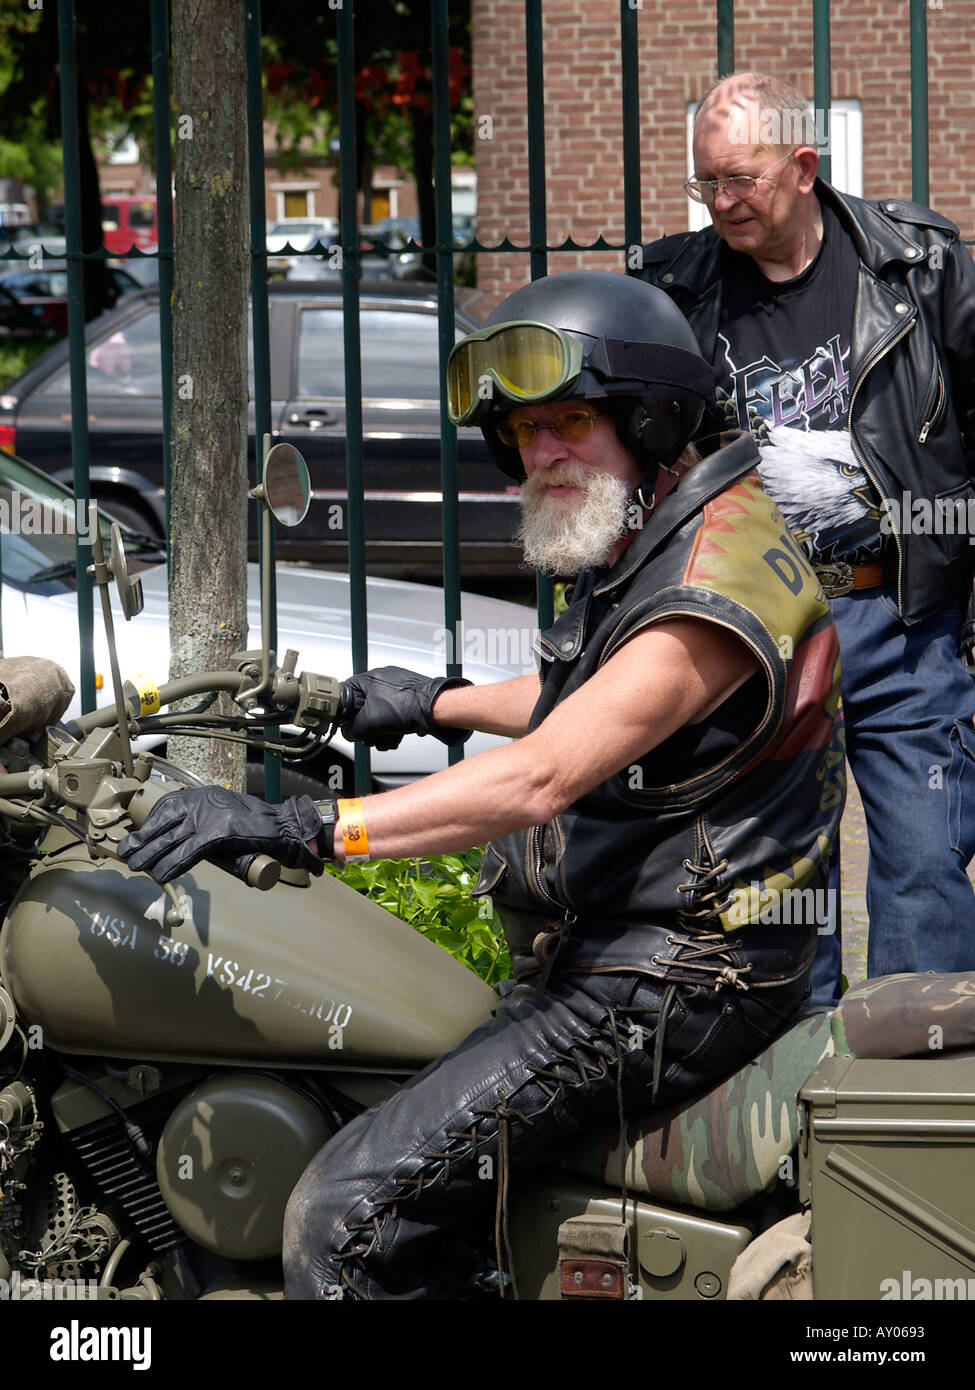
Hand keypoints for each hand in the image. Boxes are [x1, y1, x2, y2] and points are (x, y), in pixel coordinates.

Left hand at [118, 787, 326, 883]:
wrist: (286, 826)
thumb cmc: (259, 825)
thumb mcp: (225, 817)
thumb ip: (206, 825)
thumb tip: (186, 842)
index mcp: (203, 795)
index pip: (167, 805)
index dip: (149, 823)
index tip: (137, 834)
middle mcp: (203, 801)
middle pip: (163, 823)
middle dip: (142, 839)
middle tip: (126, 853)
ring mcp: (210, 816)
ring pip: (170, 838)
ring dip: (150, 854)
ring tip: (136, 866)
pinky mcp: (219, 832)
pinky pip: (188, 852)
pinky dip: (172, 864)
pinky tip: (160, 874)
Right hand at [339, 666, 471, 749]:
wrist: (436, 710)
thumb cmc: (407, 707)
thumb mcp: (370, 722)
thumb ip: (353, 729)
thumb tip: (349, 733)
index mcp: (371, 678)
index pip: (349, 694)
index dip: (348, 713)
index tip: (350, 725)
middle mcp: (384, 680)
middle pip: (366, 708)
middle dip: (369, 728)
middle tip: (372, 738)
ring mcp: (399, 688)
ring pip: (382, 714)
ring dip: (382, 731)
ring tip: (388, 741)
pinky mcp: (410, 698)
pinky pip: (395, 714)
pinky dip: (395, 727)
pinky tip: (398, 737)